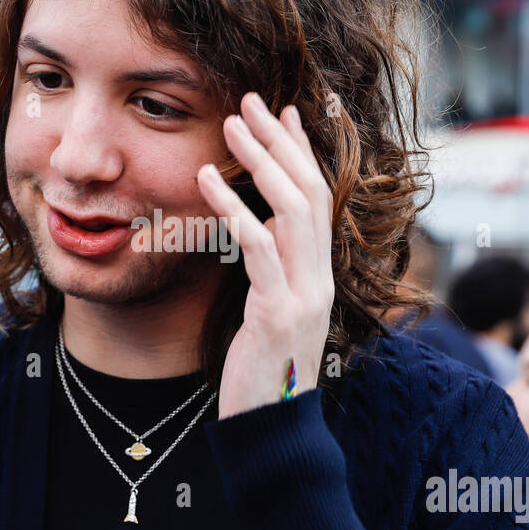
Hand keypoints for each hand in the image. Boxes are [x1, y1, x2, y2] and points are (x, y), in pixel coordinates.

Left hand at [197, 92, 333, 419]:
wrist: (272, 429)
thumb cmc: (262, 370)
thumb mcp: (271, 309)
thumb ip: (272, 267)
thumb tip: (262, 226)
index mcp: (319, 272)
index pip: (318, 197)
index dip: (301, 152)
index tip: (283, 112)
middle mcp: (321, 276)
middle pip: (310, 190)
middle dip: (281, 141)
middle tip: (252, 100)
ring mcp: (306, 293)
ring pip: (293, 209)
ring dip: (261, 160)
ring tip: (232, 123)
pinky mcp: (279, 312)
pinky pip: (259, 248)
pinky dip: (234, 208)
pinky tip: (207, 180)